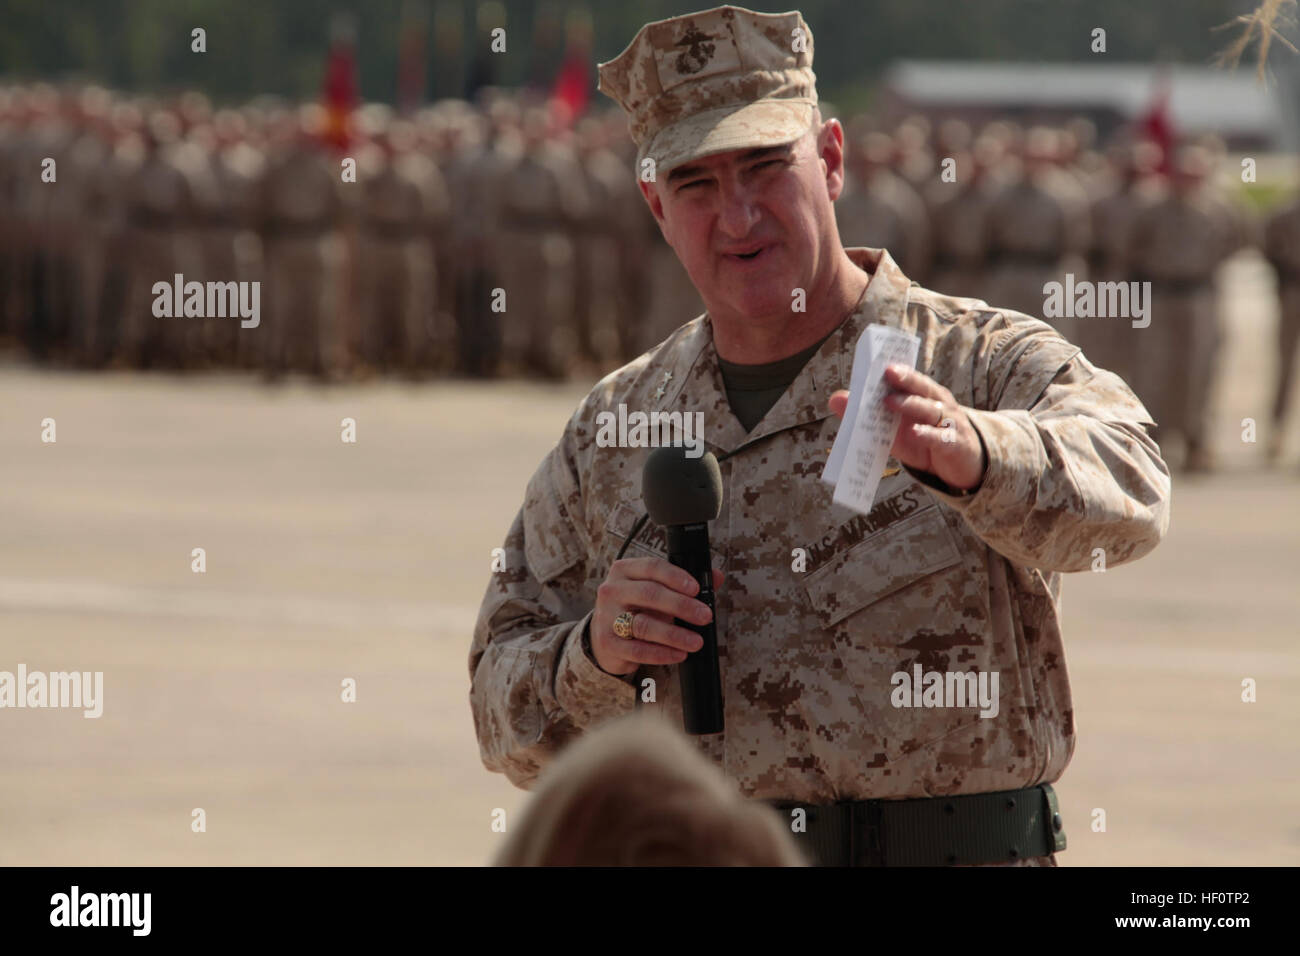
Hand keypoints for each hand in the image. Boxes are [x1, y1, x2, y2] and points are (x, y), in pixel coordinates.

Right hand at [590, 557, 722, 675]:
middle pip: (650, 594)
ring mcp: (606, 616)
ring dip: (675, 634)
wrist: (606, 635)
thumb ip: (686, 584)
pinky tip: (679, 654)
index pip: (652, 567)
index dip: (676, 577)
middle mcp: (612, 590)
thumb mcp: (657, 591)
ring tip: (696, 641)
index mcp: (625, 570)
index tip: (696, 589)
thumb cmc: (637, 608)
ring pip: (644, 624)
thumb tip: (717, 577)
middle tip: (705, 616)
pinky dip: (661, 654)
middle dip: (681, 606)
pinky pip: (637, 649)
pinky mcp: (607, 642)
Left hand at [828, 363, 986, 491]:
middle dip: (905, 378)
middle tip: (886, 372)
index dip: (896, 368)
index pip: (909, 377)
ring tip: (889, 401)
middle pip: (922, 387)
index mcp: (924, 394)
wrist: (963, 465)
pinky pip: (942, 438)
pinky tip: (915, 433)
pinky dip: (928, 435)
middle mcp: (939, 403)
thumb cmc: (925, 440)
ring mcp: (949, 422)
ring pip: (931, 409)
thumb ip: (868, 416)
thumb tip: (835, 398)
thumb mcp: (895, 430)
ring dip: (911, 404)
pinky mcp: (955, 444)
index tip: (877, 360)